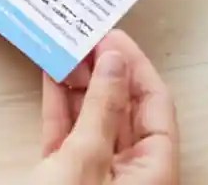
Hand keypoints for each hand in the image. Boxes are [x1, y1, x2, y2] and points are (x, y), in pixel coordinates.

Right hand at [33, 30, 179, 184]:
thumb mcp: (85, 158)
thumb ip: (101, 108)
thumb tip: (114, 62)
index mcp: (153, 168)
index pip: (155, 104)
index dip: (135, 66)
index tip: (112, 37)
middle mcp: (131, 171)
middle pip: (124, 109)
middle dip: (105, 72)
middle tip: (86, 39)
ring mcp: (98, 175)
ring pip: (94, 120)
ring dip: (80, 86)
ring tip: (67, 51)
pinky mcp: (68, 178)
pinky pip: (70, 136)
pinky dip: (61, 108)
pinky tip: (52, 77)